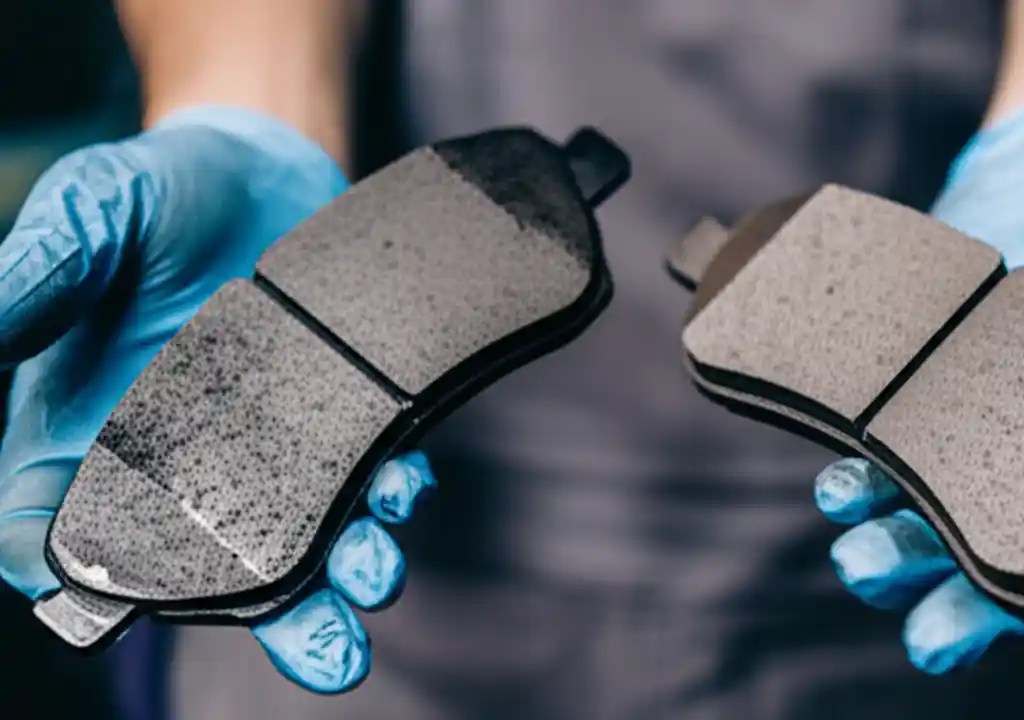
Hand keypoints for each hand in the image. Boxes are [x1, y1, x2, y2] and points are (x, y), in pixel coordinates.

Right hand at [0, 107, 434, 692]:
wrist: (258, 164)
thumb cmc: (154, 194)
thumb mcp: (89, 213)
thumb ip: (43, 271)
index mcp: (86, 437)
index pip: (58, 534)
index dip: (80, 585)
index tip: (118, 613)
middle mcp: (180, 464)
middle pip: (207, 570)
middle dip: (267, 617)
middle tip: (324, 652)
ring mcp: (266, 448)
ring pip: (300, 540)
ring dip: (342, 575)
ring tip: (374, 580)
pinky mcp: (336, 417)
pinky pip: (366, 473)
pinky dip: (389, 494)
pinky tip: (404, 492)